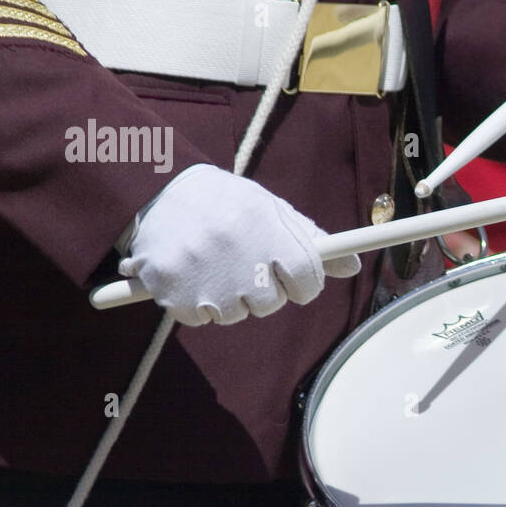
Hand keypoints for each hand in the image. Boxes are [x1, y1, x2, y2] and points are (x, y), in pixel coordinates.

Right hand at [118, 164, 360, 325]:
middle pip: (271, 303)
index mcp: (266, 228)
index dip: (305, 283)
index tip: (295, 278)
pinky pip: (201, 318)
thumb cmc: (223, 202)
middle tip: (242, 262)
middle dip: (263, 290)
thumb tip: (354, 267)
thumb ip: (311, 239)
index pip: (307, 278)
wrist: (151, 187)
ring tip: (212, 262)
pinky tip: (189, 273)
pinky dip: (197, 304)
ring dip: (229, 298)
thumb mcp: (269, 208)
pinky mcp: (173, 295)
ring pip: (236, 314)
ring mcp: (204, 279)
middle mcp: (238, 256)